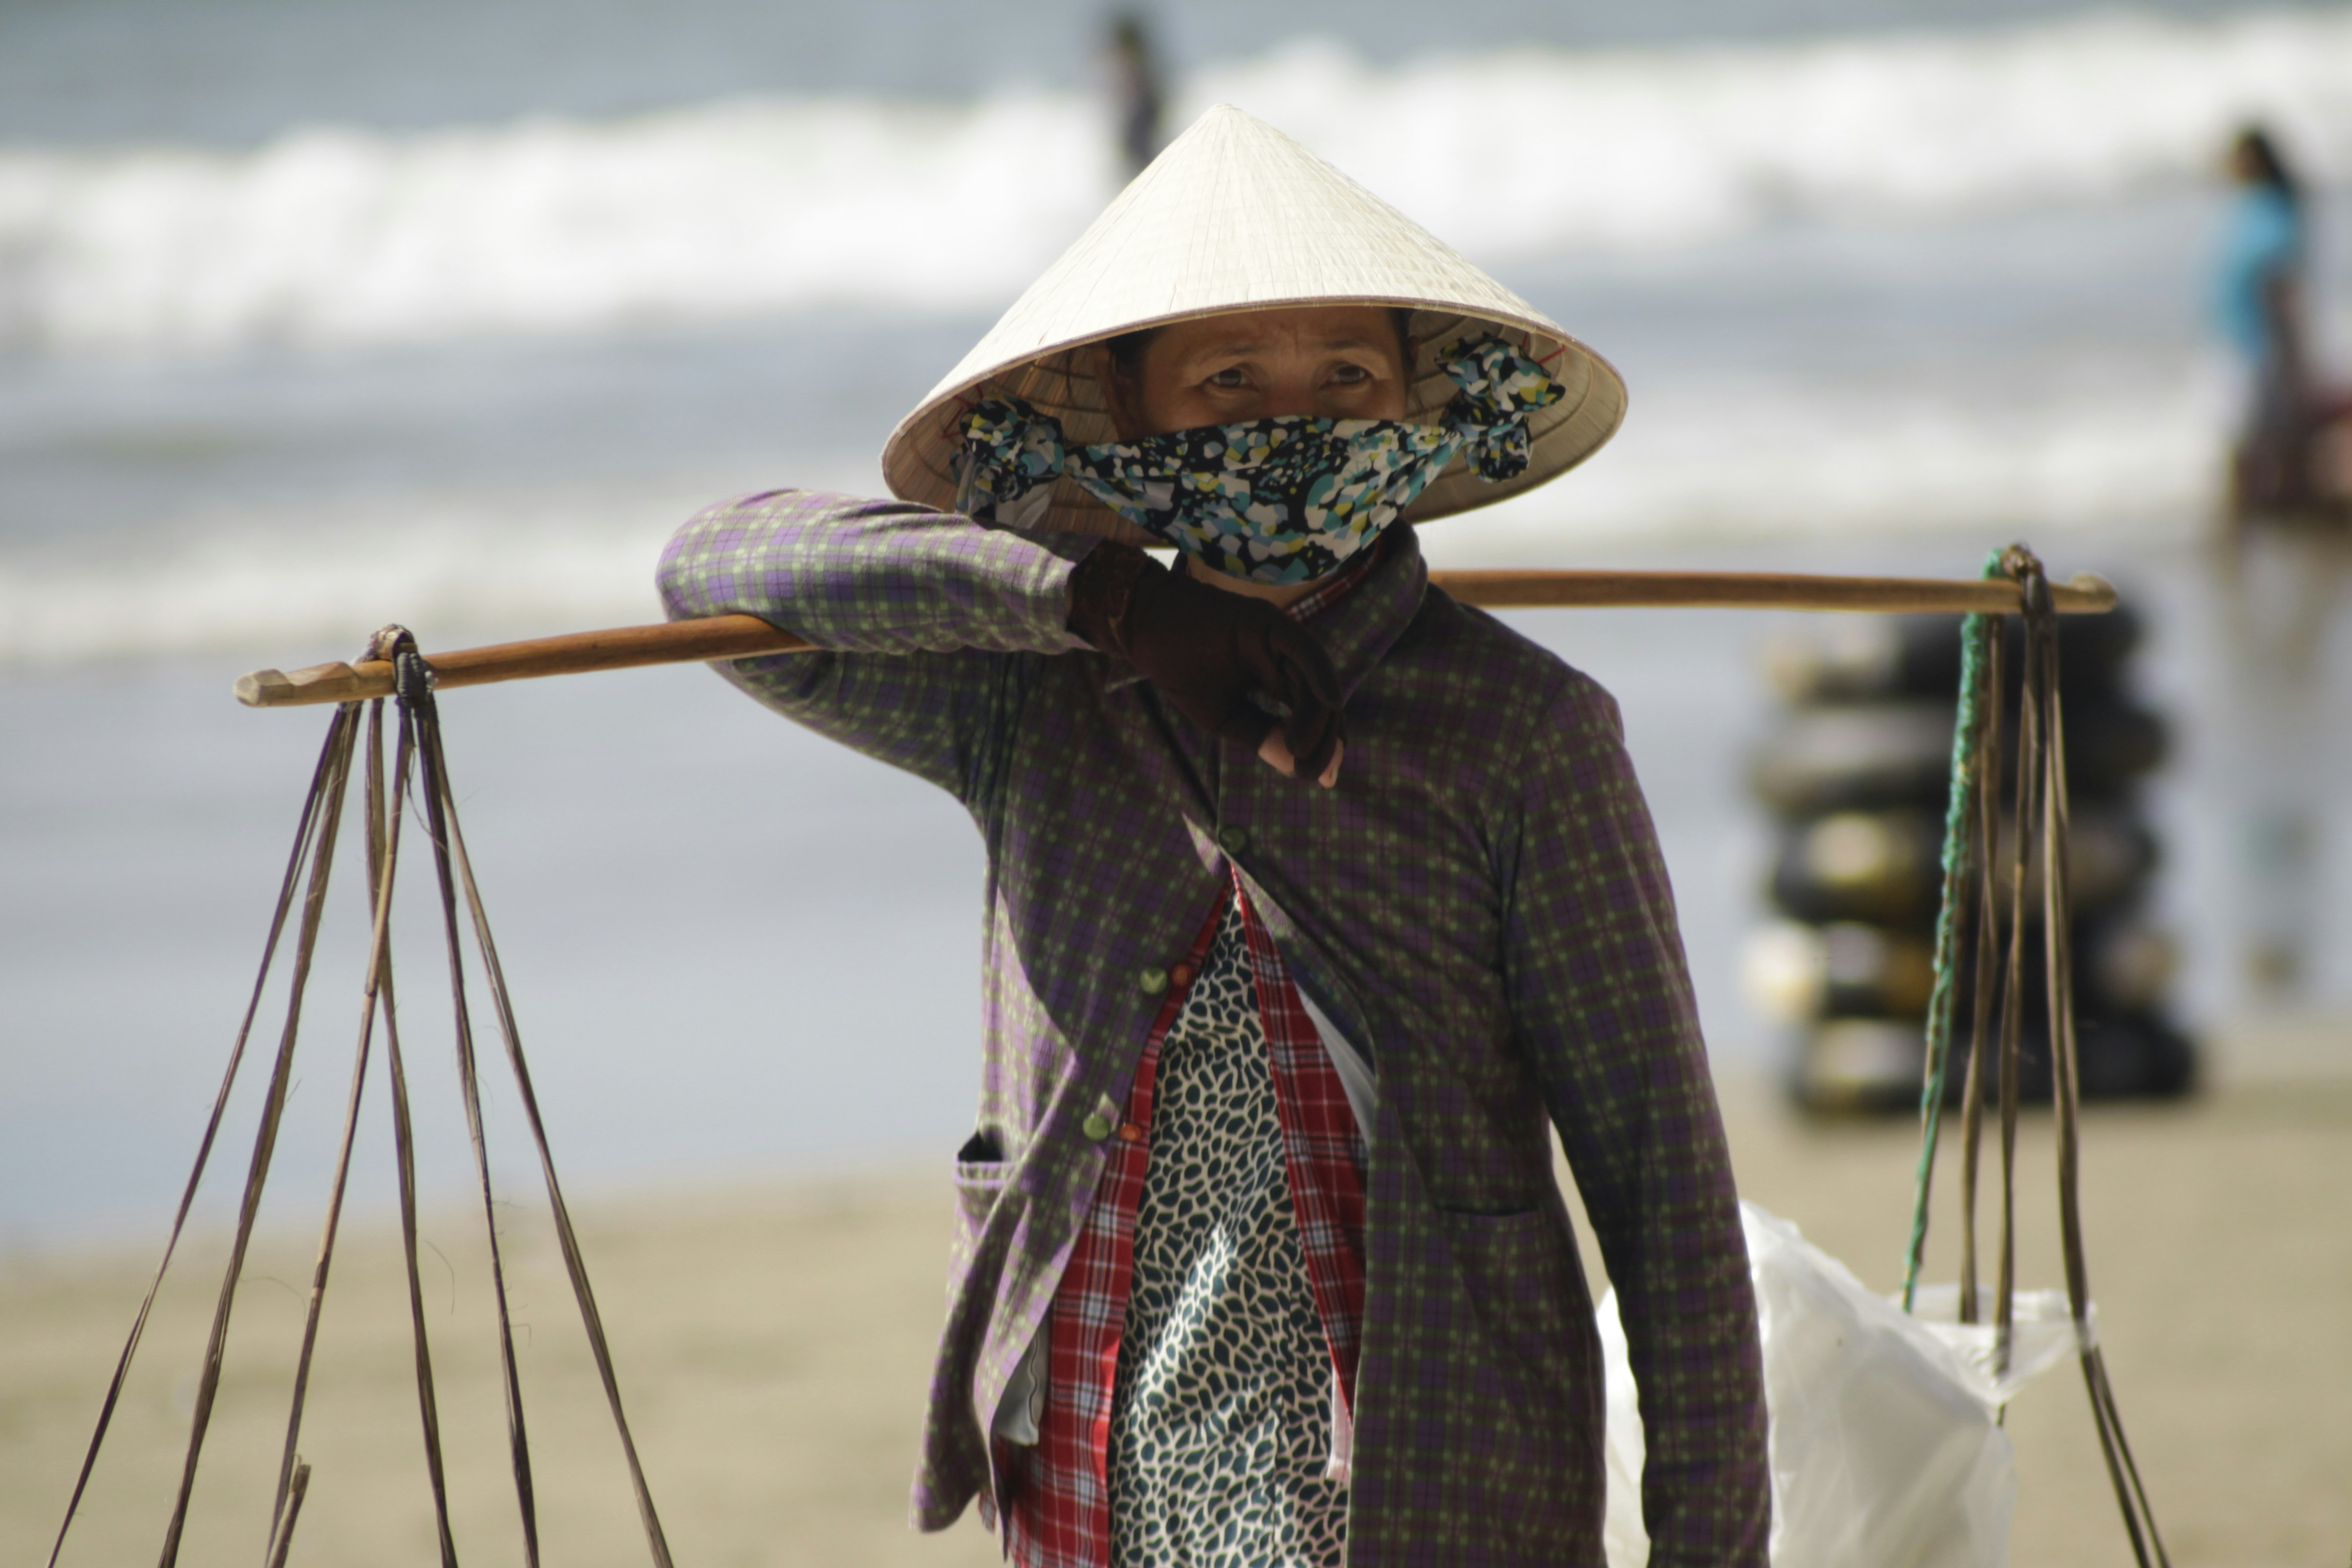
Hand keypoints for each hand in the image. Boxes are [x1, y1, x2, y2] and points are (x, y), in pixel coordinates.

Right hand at [1069, 545, 1343, 786]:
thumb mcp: (1225, 718)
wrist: (1145, 630)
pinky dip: (1321, 675)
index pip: (1311, 714)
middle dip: (1325, 740)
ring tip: (1303, 751)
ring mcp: (1280, 639)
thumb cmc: (1181, 670)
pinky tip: (1331, 703)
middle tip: (1316, 773)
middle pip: (1321, 701)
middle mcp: (1285, 658)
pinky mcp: (1270, 622)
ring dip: (1320, 719)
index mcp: (1277, 678)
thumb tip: (1297, 766)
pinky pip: (1306, 650)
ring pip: (1317, 680)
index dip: (1322, 745)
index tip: (1324, 780)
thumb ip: (1261, 737)